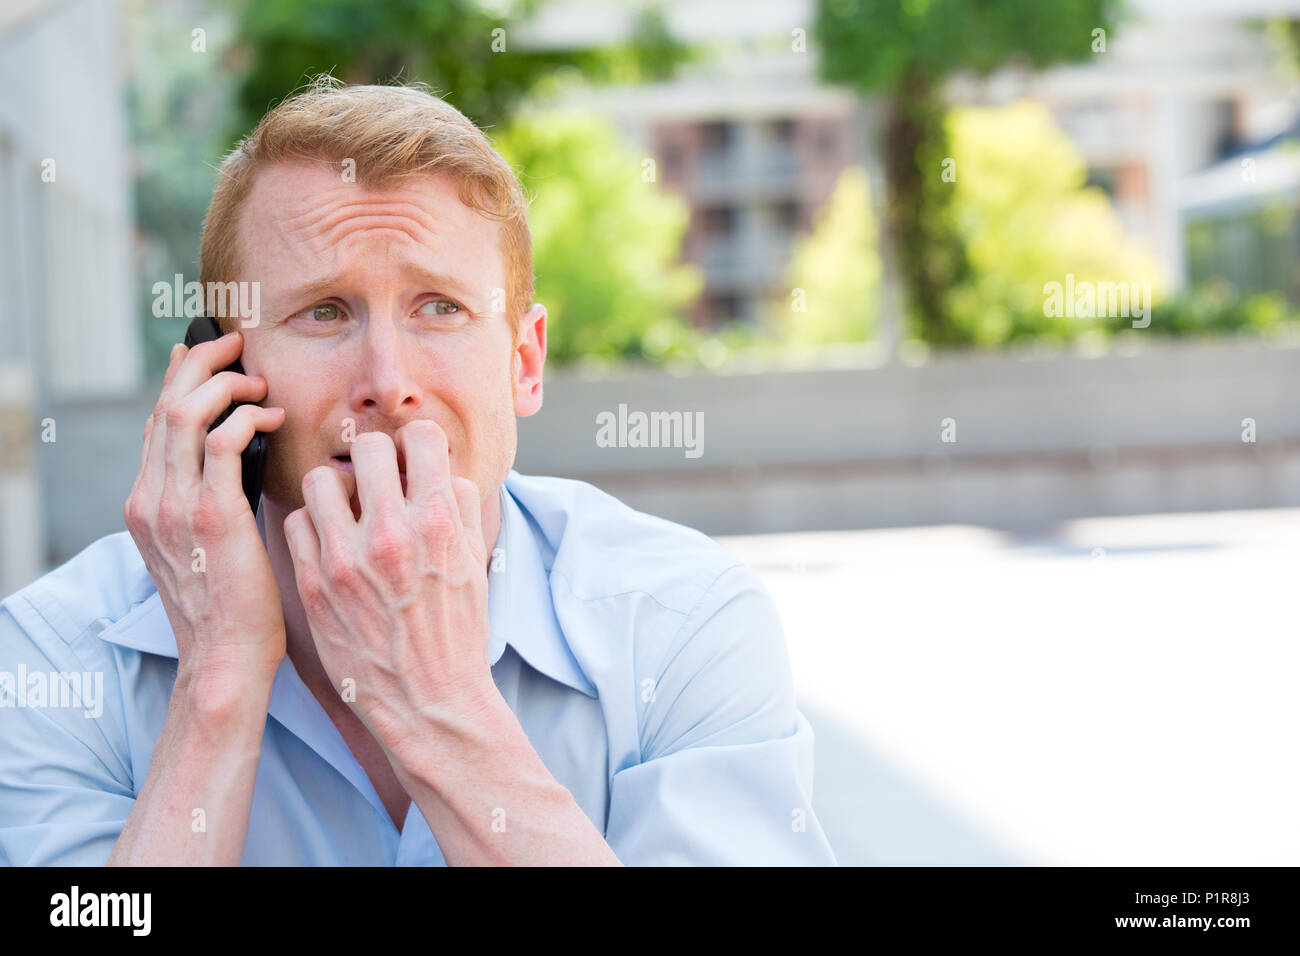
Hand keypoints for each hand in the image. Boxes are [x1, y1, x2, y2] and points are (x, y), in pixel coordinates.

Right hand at [124, 332, 287, 687]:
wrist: (227, 658)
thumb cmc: (234, 607)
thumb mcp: (210, 547)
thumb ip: (213, 502)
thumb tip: (241, 463)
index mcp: (147, 506)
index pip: (156, 424)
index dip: (179, 381)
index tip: (203, 353)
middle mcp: (152, 500)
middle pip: (166, 406)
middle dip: (201, 365)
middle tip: (235, 345)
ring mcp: (176, 508)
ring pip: (187, 415)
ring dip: (226, 385)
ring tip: (260, 381)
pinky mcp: (212, 516)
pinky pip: (224, 443)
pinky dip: (248, 418)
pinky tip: (274, 417)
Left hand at [282, 421, 493, 753]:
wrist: (428, 701)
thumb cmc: (456, 631)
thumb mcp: (475, 562)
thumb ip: (458, 505)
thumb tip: (438, 464)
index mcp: (439, 523)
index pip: (420, 437)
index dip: (416, 444)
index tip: (411, 459)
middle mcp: (392, 533)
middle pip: (367, 447)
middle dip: (374, 457)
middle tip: (375, 480)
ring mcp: (347, 559)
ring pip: (321, 480)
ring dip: (335, 489)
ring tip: (345, 510)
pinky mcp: (314, 584)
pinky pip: (296, 523)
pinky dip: (310, 527)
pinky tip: (326, 543)